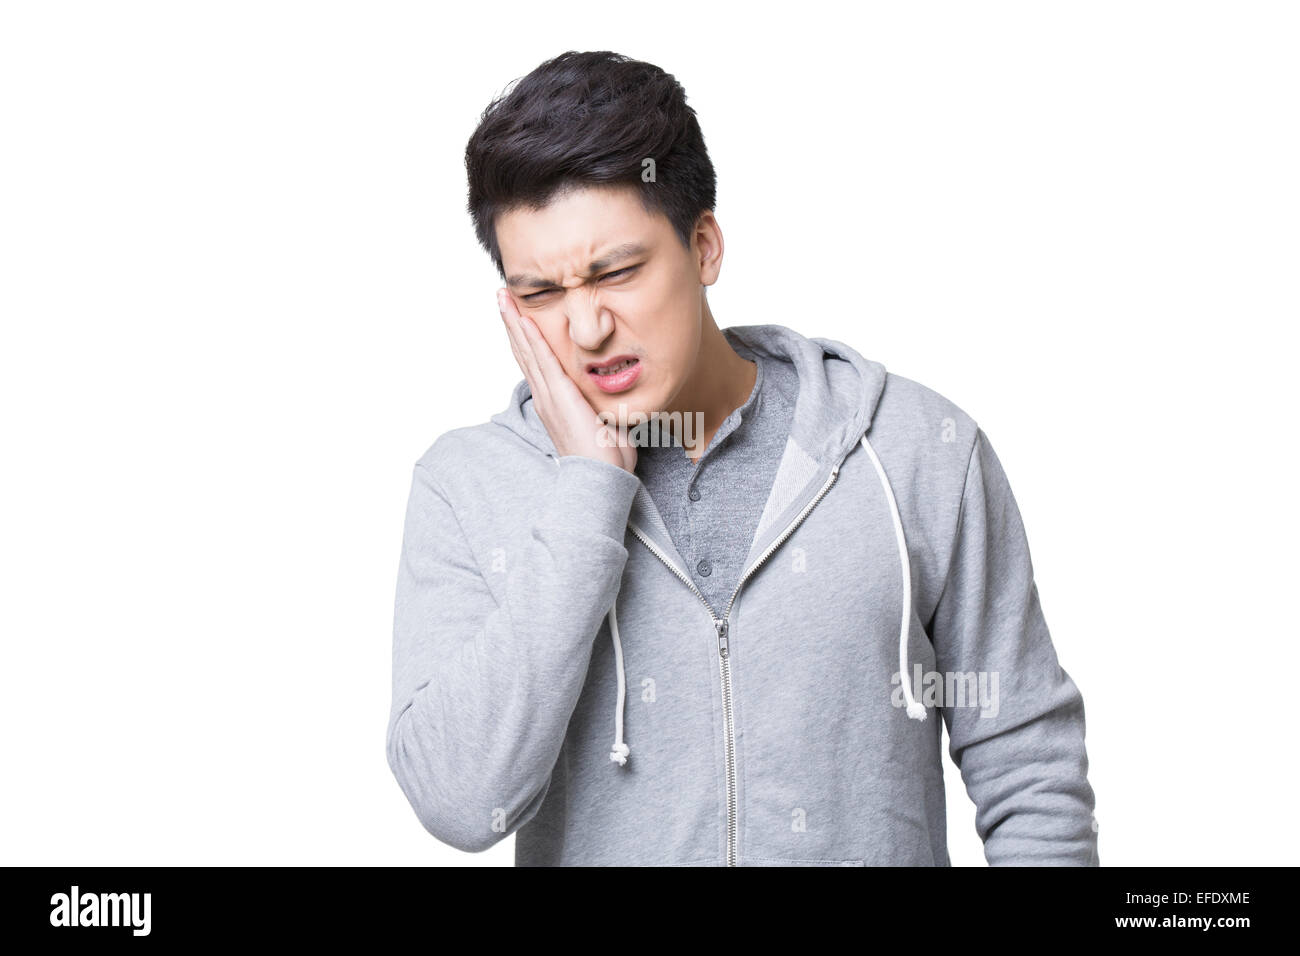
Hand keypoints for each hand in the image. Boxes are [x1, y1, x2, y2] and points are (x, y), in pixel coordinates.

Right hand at [497, 288, 636, 473]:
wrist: (601, 478)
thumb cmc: (607, 458)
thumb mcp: (605, 422)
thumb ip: (604, 405)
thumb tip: (616, 396)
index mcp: (553, 402)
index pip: (535, 362)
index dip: (525, 337)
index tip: (518, 315)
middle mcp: (545, 396)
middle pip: (523, 351)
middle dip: (512, 322)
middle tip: (502, 296)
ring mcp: (548, 395)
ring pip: (527, 350)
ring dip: (514, 322)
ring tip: (503, 298)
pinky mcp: (558, 395)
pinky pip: (541, 359)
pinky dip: (530, 337)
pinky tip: (522, 319)